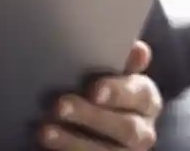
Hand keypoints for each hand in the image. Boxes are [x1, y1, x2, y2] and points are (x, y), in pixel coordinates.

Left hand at [39, 41, 163, 149]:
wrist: (84, 124)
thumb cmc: (95, 89)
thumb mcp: (106, 73)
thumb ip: (120, 62)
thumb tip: (138, 48)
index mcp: (145, 100)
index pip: (140, 94)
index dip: (118, 92)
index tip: (94, 90)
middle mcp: (142, 130)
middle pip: (127, 127)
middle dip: (91, 116)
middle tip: (59, 105)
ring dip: (74, 142)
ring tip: (44, 131)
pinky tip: (46, 147)